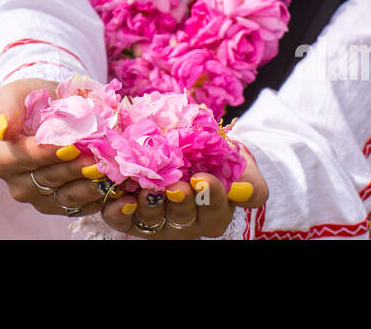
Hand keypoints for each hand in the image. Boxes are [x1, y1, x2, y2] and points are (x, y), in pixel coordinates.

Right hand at [0, 79, 116, 217]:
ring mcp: (38, 197)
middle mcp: (17, 183)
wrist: (42, 112)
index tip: (72, 146)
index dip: (49, 154)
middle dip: (76, 169)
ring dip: (89, 186)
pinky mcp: (58, 204)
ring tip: (110, 172)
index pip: (27, 158)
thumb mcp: (14, 93)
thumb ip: (6, 108)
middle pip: (49, 178)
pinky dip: (97, 198)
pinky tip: (115, 189)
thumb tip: (4, 129)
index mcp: (2, 158)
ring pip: (65, 196)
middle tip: (99, 159)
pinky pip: (78, 206)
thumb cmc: (28, 99)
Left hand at [98, 141, 268, 238]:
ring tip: (146, 191)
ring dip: (149, 206)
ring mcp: (157, 219)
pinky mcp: (131, 214)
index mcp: (213, 212)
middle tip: (176, 186)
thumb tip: (251, 194)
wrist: (188, 149)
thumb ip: (249, 183)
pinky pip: (123, 219)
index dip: (211, 196)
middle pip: (182, 218)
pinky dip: (119, 212)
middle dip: (179, 202)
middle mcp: (185, 222)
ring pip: (152, 220)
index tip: (204, 178)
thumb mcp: (240, 167)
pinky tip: (120, 200)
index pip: (214, 210)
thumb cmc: (216, 159)